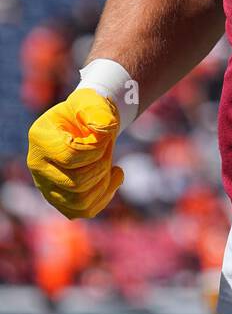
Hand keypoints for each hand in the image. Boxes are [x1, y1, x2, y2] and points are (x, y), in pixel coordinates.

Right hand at [27, 88, 122, 218]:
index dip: (97, 149)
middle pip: (76, 183)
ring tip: (111, 165)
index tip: (106, 136)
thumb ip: (98, 112)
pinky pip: (83, 211)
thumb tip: (103, 132)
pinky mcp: (60, 199)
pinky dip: (104, 197)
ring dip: (104, 185)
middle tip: (109, 150)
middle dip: (102, 166)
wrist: (87, 123)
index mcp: (40, 138)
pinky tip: (112, 177)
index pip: (70, 157)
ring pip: (80, 202)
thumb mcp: (93, 102)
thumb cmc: (89, 111)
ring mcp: (46, 185)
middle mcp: (37, 165)